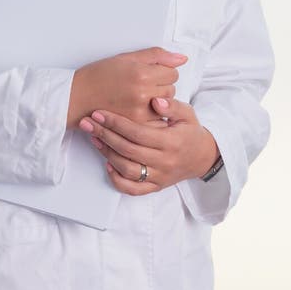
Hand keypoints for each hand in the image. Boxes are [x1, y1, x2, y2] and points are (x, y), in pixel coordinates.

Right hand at [67, 47, 187, 129]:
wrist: (76, 97)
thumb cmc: (99, 75)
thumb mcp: (127, 58)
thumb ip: (157, 56)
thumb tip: (182, 58)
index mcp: (141, 72)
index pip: (172, 72)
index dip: (163, 71)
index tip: (151, 73)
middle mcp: (142, 93)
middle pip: (171, 89)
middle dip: (161, 86)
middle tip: (142, 85)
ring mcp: (139, 111)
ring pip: (165, 106)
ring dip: (158, 102)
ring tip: (139, 97)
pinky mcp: (135, 125)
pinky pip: (156, 120)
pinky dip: (151, 116)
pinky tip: (138, 109)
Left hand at [78, 97, 219, 195]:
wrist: (202, 157)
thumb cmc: (191, 132)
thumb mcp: (187, 113)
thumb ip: (172, 106)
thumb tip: (156, 100)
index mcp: (172, 141)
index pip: (138, 133)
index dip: (116, 123)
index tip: (100, 113)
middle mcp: (165, 161)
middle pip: (128, 150)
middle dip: (105, 135)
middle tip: (88, 123)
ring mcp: (159, 176)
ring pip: (127, 169)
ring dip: (107, 154)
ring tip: (95, 138)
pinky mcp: (155, 186)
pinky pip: (133, 189)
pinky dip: (117, 179)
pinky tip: (107, 164)